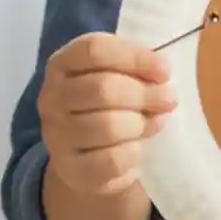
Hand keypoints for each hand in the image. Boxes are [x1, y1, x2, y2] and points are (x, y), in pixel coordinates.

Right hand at [38, 32, 176, 195]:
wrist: (87, 154)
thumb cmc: (109, 102)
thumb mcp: (117, 75)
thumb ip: (135, 68)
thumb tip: (161, 75)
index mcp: (62, 63)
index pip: (94, 50)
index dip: (134, 57)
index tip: (164, 70)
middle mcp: (51, 98)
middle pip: (102, 88)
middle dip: (143, 94)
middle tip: (169, 98)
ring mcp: (56, 136)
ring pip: (107, 125)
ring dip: (140, 123)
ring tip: (156, 121)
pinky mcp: (70, 169)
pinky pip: (111, 159)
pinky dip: (133, 152)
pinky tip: (138, 147)